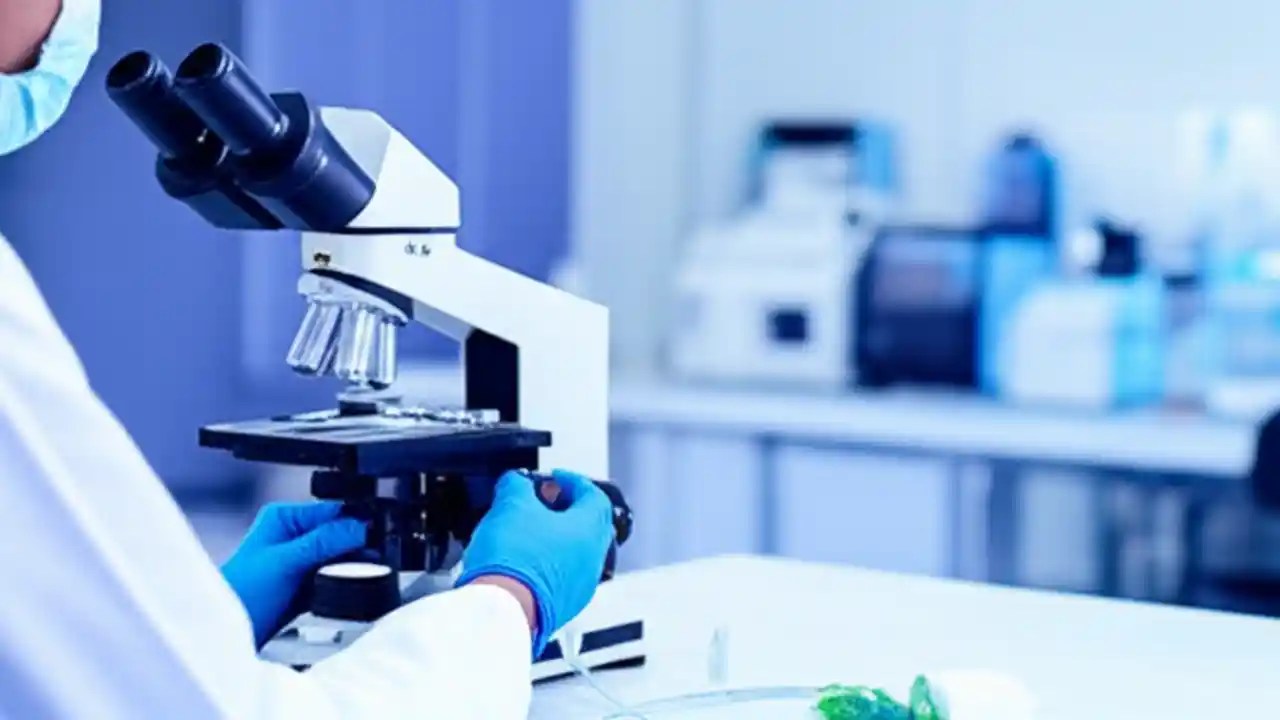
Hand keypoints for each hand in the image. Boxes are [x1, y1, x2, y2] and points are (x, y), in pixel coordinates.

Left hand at [221, 501, 366, 646]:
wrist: (222, 634)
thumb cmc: (241, 593)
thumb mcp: (286, 561)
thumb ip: (324, 541)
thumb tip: (359, 526)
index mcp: (285, 518)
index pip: (332, 511)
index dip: (355, 522)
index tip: (376, 535)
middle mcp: (293, 536)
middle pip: (339, 534)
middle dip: (356, 546)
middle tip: (372, 558)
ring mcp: (301, 561)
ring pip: (340, 557)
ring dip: (351, 565)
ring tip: (360, 575)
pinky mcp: (305, 585)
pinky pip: (334, 578)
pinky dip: (343, 582)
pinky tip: (347, 588)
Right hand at [456, 469, 613, 655]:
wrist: (503, 610)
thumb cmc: (514, 561)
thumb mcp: (510, 504)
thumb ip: (516, 485)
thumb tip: (516, 482)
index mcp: (590, 529)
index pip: (594, 495)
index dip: (572, 481)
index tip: (555, 478)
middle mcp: (592, 559)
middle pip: (588, 524)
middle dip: (564, 509)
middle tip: (541, 502)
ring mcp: (580, 586)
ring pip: (574, 553)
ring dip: (554, 538)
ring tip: (526, 530)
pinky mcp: (561, 606)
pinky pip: (561, 577)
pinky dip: (546, 563)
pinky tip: (521, 561)